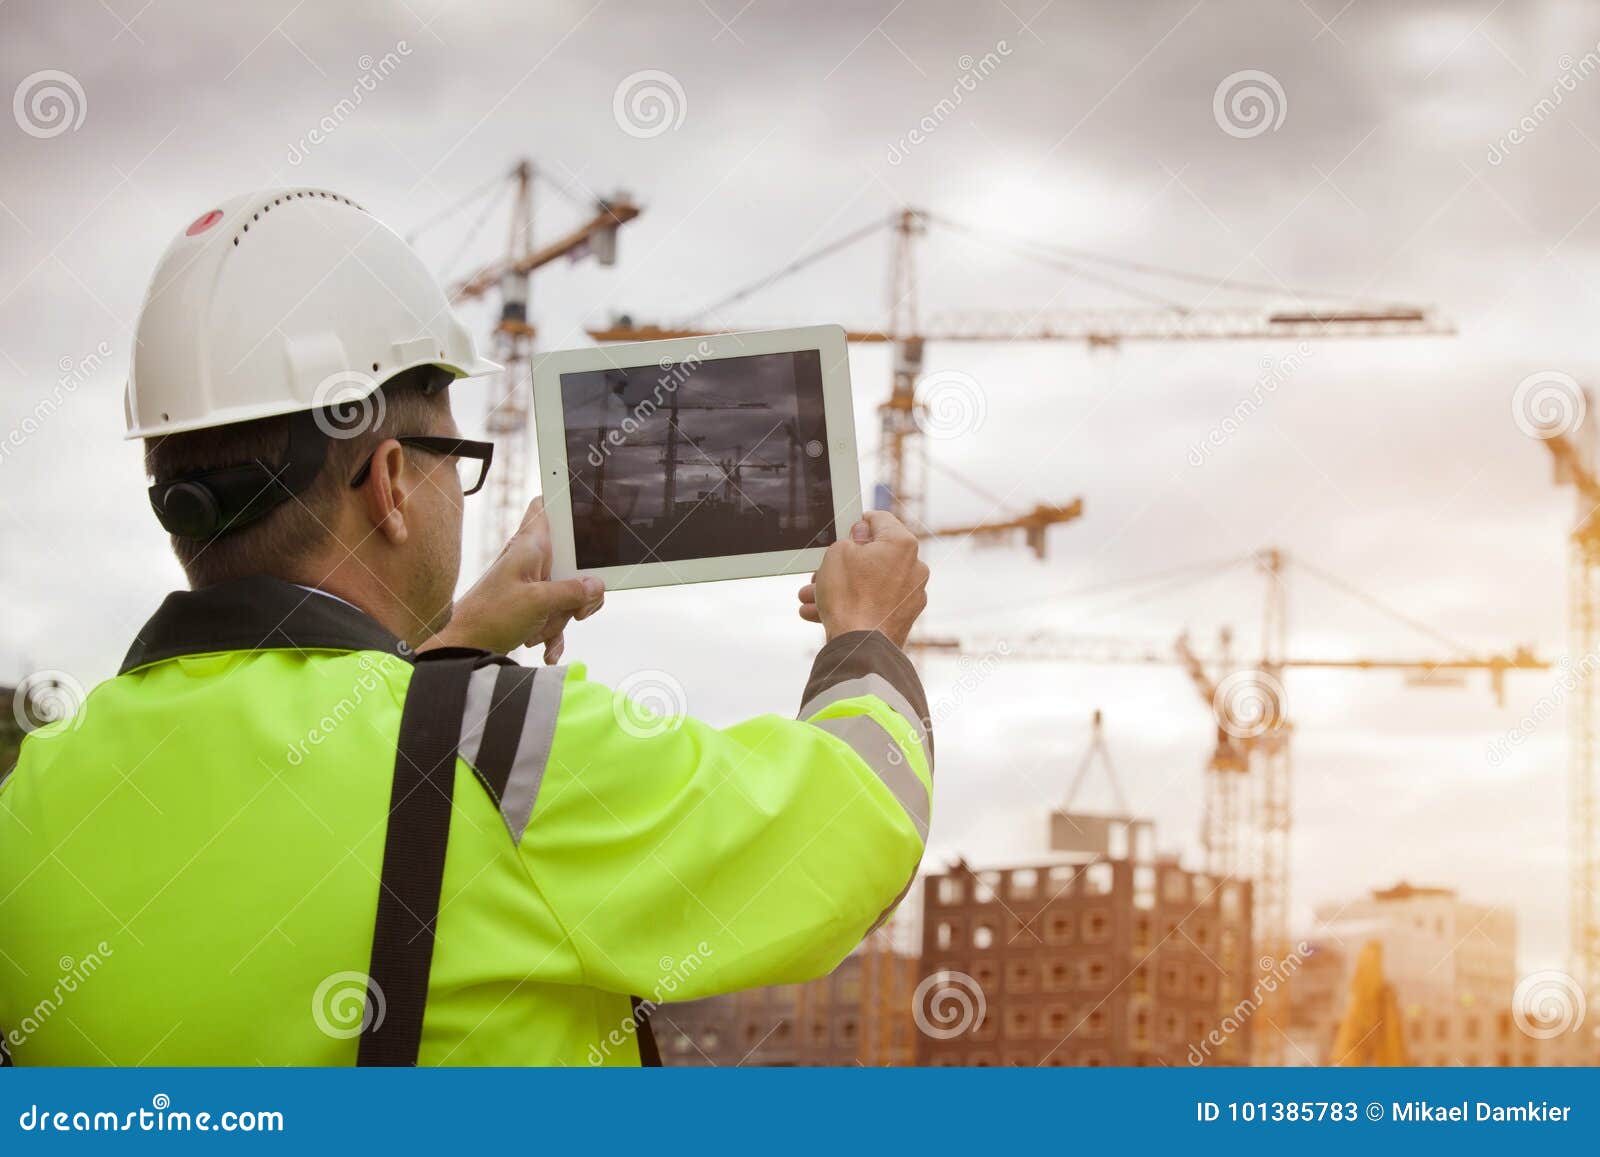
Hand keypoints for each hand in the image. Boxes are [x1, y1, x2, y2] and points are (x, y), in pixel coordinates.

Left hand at [424, 497, 603, 660]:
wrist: (465, 646)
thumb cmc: (488, 616)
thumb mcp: (537, 602)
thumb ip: (572, 591)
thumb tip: (596, 586)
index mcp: (530, 545)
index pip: (546, 504)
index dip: (566, 501)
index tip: (590, 512)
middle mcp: (533, 559)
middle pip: (574, 560)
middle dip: (578, 592)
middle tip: (575, 610)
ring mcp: (534, 582)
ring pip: (568, 591)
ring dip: (561, 617)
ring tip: (541, 628)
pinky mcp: (533, 604)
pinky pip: (557, 613)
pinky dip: (553, 632)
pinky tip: (546, 648)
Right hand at [796, 511, 928, 648]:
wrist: (860, 648)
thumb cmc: (849, 597)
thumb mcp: (836, 554)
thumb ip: (848, 539)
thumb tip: (859, 539)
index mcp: (902, 544)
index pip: (879, 519)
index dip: (857, 522)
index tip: (845, 531)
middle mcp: (914, 567)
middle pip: (873, 556)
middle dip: (842, 564)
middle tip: (821, 570)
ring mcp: (911, 595)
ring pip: (870, 583)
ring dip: (840, 587)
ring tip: (810, 597)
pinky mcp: (904, 618)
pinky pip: (874, 604)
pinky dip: (852, 605)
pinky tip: (820, 613)